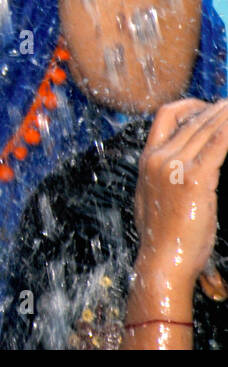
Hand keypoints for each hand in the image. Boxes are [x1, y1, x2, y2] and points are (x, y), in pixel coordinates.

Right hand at [133, 98, 227, 288]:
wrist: (162, 259)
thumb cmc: (161, 237)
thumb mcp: (151, 199)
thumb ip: (160, 178)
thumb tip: (171, 171)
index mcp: (147, 161)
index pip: (165, 118)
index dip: (187, 106)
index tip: (204, 107)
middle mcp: (158, 158)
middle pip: (190, 120)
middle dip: (214, 110)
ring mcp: (175, 167)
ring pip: (206, 130)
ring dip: (225, 116)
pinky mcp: (196, 179)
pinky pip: (218, 146)